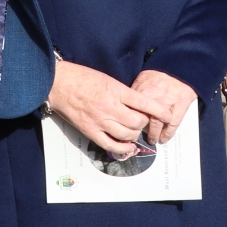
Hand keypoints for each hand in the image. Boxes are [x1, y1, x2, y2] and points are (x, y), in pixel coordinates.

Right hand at [47, 59, 173, 157]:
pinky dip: (123, 149)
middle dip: (144, 123)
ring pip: (127, 135)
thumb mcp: (108, 79)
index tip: (167, 115)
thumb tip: (139, 105)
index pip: (145, 103)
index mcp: (116, 91)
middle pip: (138, 122)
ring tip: (134, 132)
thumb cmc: (83, 78)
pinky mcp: (90, 131)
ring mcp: (100, 121)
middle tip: (143, 122)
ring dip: (134, 135)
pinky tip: (128, 147)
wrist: (59, 83)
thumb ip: (123, 93)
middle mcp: (110, 107)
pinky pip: (111, 145)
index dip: (159, 111)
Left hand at [131, 69, 197, 145]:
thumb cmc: (160, 73)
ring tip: (152, 139)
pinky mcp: (181, 104)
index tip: (127, 127)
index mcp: (143, 90)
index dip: (129, 120)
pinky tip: (165, 138)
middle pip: (144, 118)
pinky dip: (169, 133)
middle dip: (141, 130)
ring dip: (154, 134)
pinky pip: (174, 123)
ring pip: (158, 123)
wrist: (179, 66)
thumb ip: (135, 92)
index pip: (133, 110)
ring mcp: (169, 101)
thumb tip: (126, 105)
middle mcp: (155, 97)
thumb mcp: (142, 78)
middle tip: (139, 136)